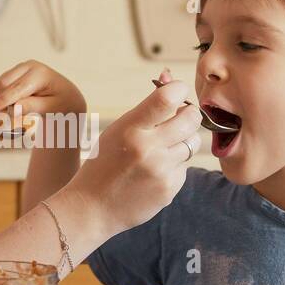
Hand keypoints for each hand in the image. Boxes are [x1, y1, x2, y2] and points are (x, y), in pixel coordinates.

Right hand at [0, 60, 85, 123]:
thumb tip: (13, 108)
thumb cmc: (62, 104)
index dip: (2, 103)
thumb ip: (31, 107)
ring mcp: (21, 68)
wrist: (67, 98)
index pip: (15, 90)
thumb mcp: (50, 109)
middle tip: (13, 117)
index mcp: (39, 74)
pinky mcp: (16, 72)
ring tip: (20, 109)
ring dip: (3, 99)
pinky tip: (17, 102)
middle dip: (3, 101)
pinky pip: (1, 85)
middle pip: (3, 85)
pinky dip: (4, 95)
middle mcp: (29, 66)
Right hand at [63, 72, 201, 233]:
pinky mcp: (169, 188)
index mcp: (130, 128)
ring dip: (184, 141)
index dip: (179, 89)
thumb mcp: (118, 130)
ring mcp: (160, 170)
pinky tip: (154, 172)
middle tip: (182, 117)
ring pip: (193, 143)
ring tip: (163, 149)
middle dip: (190, 114)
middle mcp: (147, 148)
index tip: (178, 91)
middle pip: (191, 118)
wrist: (92, 208)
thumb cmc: (104, 164)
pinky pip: (185, 167)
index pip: (167, 98)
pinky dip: (175, 166)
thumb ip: (147, 107)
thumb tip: (170, 76)